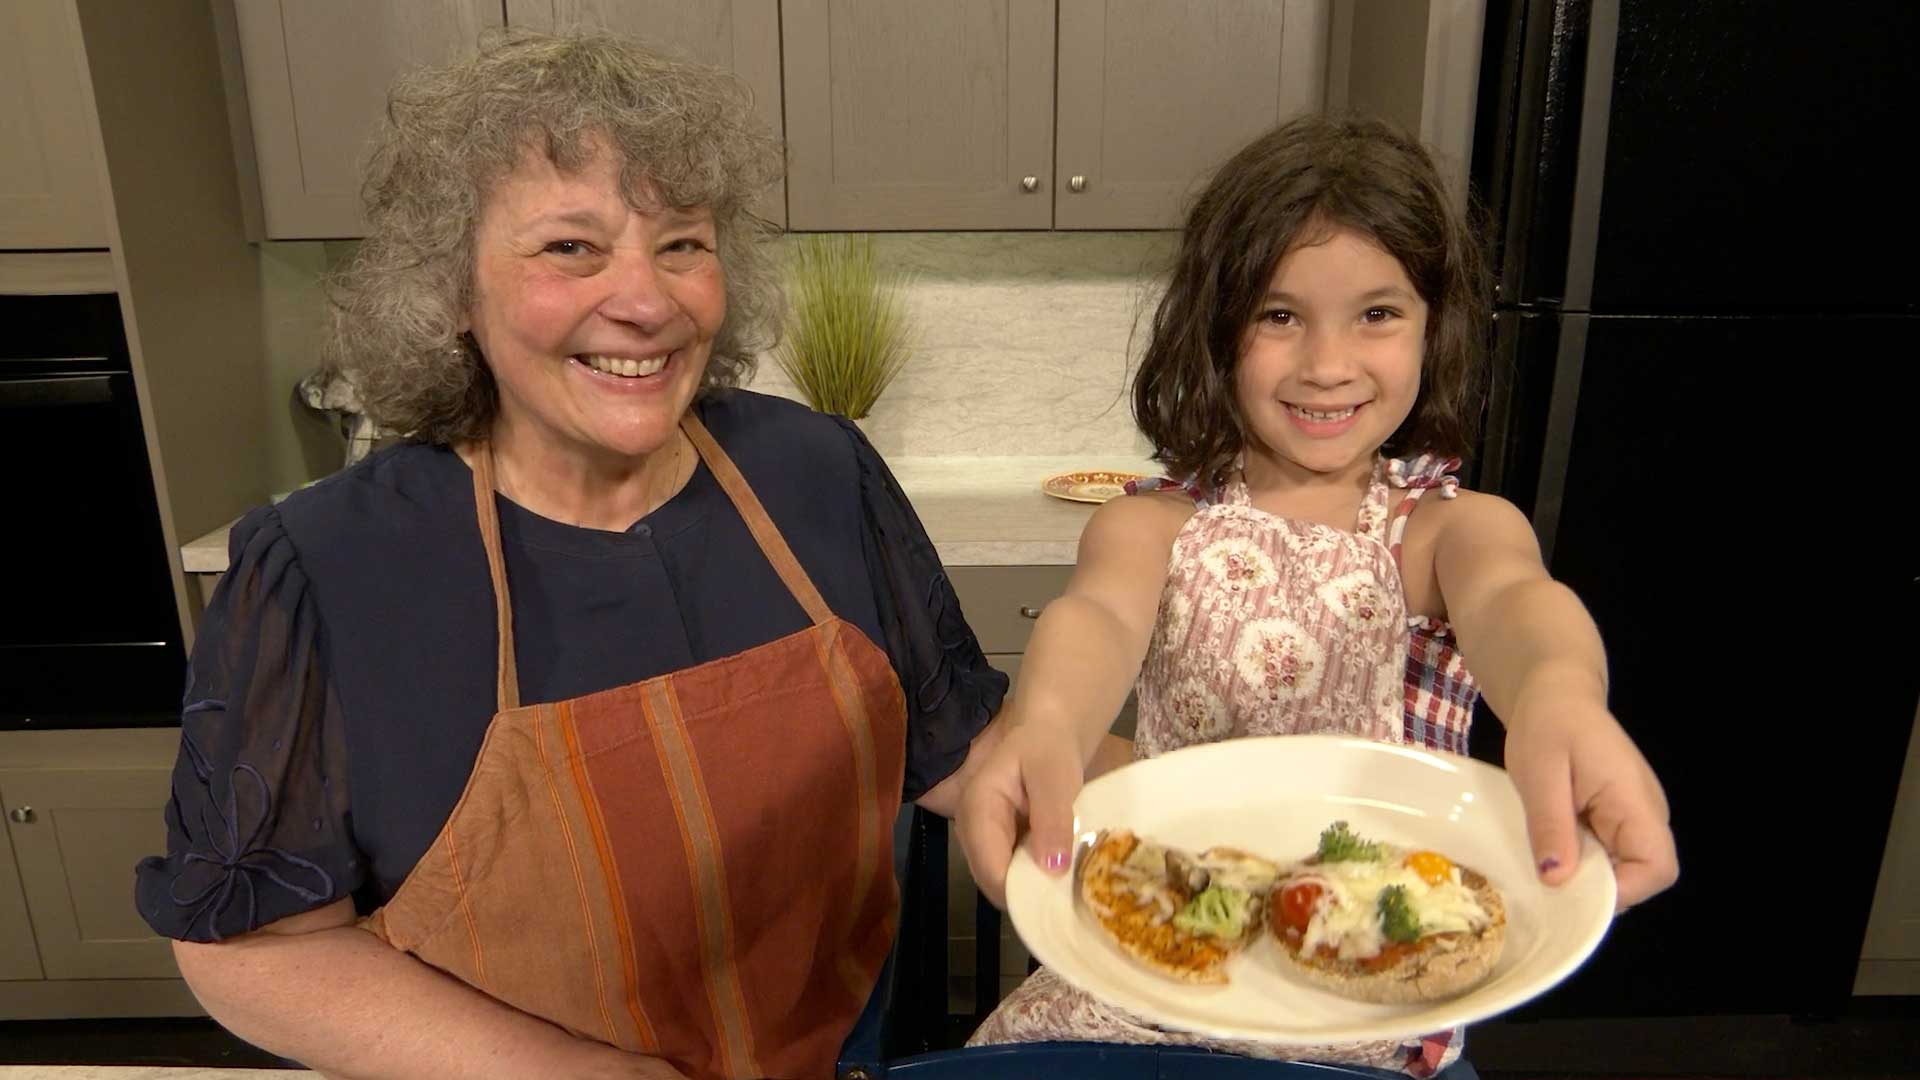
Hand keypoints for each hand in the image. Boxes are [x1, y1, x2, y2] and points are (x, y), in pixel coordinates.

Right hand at [955, 714, 1086, 908]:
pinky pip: (1015, 873)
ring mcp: (984, 841)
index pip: (991, 871)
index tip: (1062, 900)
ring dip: (1036, 889)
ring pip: (1005, 882)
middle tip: (1073, 895)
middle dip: (1031, 894)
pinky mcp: (999, 846)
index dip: (1023, 893)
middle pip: (995, 882)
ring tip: (1072, 888)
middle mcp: (972, 832)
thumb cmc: (1048, 749)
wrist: (1047, 735)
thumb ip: (1052, 818)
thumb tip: (1052, 868)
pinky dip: (1038, 878)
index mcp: (976, 811)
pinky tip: (1064, 876)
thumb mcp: (1054, 776)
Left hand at [1502, 695, 1677, 910]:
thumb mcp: (1539, 773)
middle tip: (1551, 877)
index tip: (1574, 890)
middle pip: (1644, 875)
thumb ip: (1550, 824)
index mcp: (1635, 800)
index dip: (1622, 891)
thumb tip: (1557, 880)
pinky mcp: (1618, 818)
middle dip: (1599, 888)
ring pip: (1625, 869)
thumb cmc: (1548, 724)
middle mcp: (1646, 813)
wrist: (1554, 693)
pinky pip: (1610, 854)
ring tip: (1549, 860)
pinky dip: (1583, 860)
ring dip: (1588, 875)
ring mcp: (1634, 816)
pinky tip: (1554, 848)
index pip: (1657, 867)